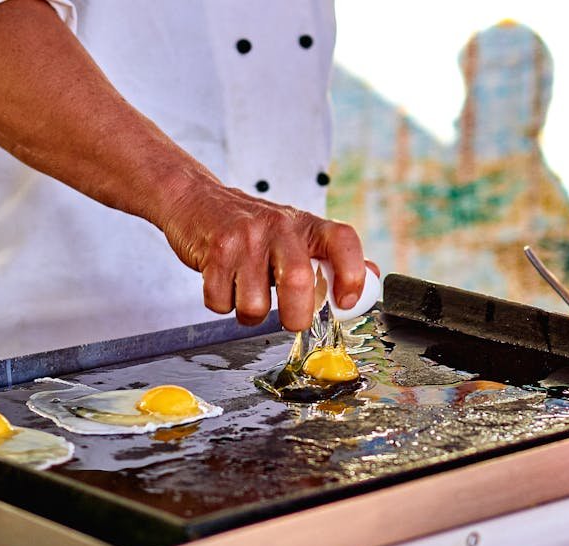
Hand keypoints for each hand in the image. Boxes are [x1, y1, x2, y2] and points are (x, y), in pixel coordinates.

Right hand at [158, 176, 366, 331]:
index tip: (346, 300)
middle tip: (292, 320)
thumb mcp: (296, 234)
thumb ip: (332, 258)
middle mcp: (279, 228)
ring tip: (248, 295)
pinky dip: (222, 305)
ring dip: (251, 314)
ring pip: (255, 305)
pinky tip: (225, 284)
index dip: (353, 273)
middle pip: (298, 282)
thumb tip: (371, 280)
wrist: (197, 201)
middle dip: (297, 317)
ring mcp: (245, 239)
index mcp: (306, 225)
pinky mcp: (214, 253)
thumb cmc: (253, 228)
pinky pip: (221, 303)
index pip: (343, 241)